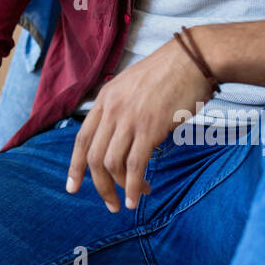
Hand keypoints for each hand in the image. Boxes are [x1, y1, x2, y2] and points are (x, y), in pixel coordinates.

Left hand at [66, 36, 213, 211]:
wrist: (192, 60)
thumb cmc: (168, 75)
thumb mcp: (132, 86)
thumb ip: (121, 109)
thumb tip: (121, 138)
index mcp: (105, 99)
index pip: (81, 138)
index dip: (75, 166)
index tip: (73, 187)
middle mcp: (112, 109)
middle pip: (94, 156)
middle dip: (99, 185)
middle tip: (110, 204)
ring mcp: (130, 119)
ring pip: (111, 164)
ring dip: (119, 188)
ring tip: (131, 201)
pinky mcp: (150, 128)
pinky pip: (135, 165)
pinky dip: (134, 186)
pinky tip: (138, 198)